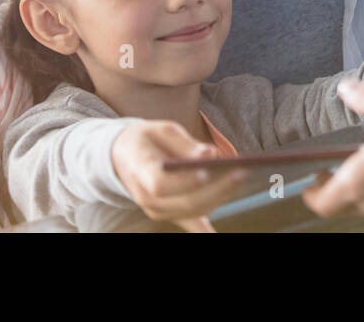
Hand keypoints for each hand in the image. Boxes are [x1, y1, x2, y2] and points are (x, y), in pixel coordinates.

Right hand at [110, 120, 248, 232]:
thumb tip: (211, 154)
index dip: (183, 182)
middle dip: (216, 189)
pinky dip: (204, 229)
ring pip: (192, 211)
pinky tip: (216, 233)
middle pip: (184, 202)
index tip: (205, 172)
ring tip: (239, 177)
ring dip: (219, 197)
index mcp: (140, 170)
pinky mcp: (167, 213)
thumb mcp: (161, 130)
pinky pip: (190, 222)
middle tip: (240, 172)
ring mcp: (156, 209)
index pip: (160, 185)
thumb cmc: (147, 140)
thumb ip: (185, 143)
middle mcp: (146, 196)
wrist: (124, 156)